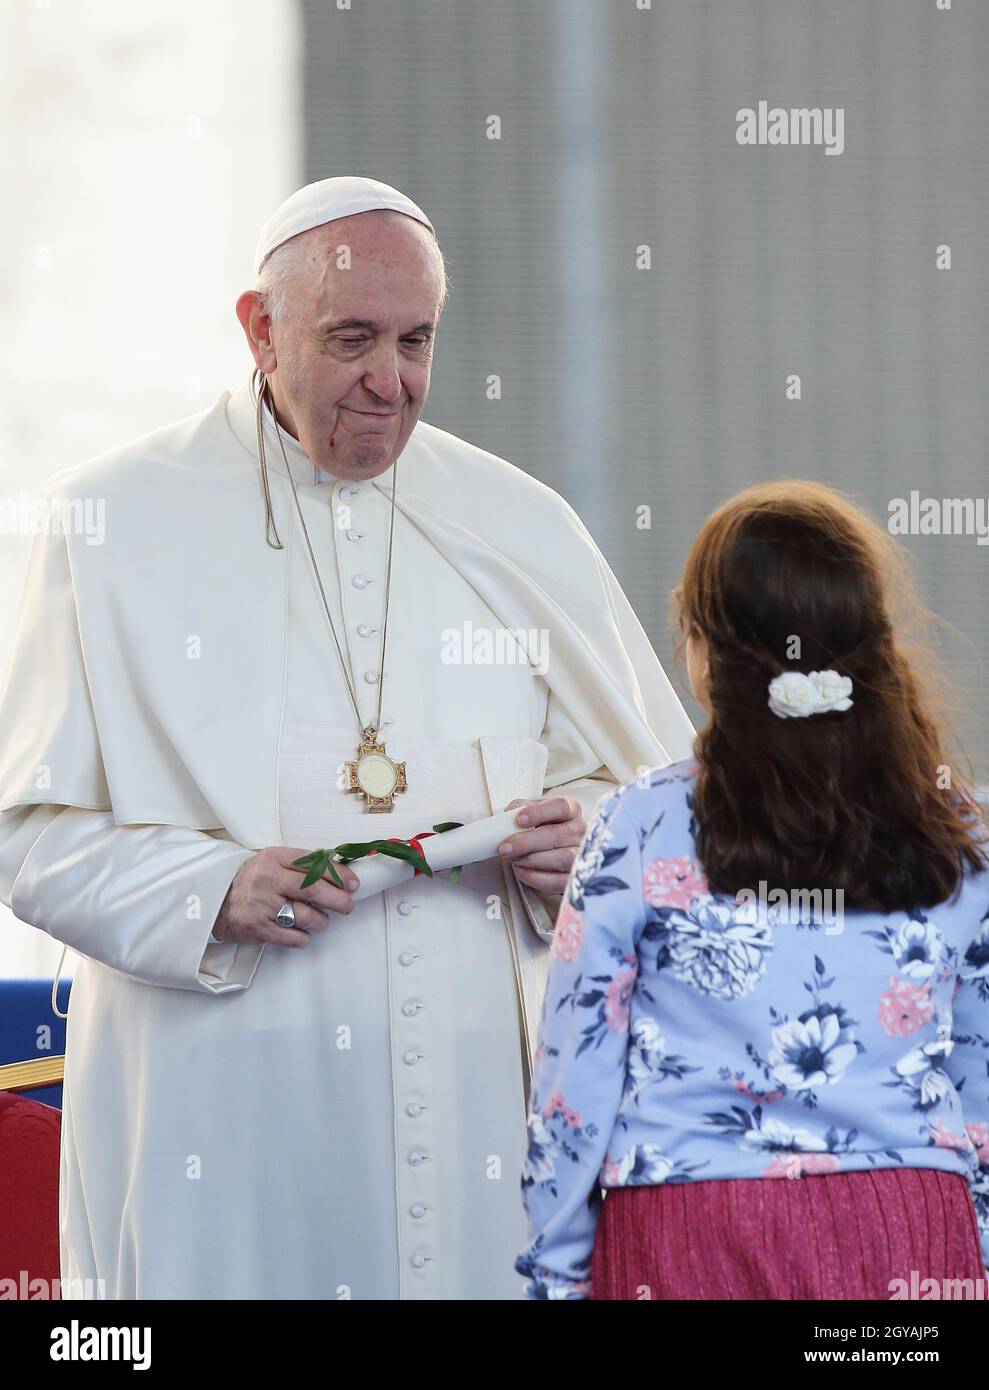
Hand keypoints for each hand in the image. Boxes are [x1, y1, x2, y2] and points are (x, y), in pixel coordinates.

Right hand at [212, 847, 360, 948]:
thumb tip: (340, 873)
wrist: (215, 902)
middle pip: (314, 890)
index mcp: (274, 858)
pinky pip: (295, 938)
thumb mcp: (272, 862)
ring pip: (308, 917)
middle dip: (338, 899)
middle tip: (347, 905)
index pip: (314, 864)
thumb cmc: (252, 880)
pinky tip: (302, 932)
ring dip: (321, 921)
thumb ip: (301, 865)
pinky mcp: (260, 930)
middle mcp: (268, 880)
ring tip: (320, 920)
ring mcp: (263, 906)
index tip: (353, 883)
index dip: (339, 874)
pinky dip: (304, 937)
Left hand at [498, 795, 586, 897]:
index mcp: (571, 810)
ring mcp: (582, 854)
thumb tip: (510, 812)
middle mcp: (580, 831)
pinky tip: (522, 871)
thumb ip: (522, 808)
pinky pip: (559, 880)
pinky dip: (537, 877)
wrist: (558, 848)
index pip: (561, 807)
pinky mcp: (576, 876)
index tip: (519, 819)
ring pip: (562, 858)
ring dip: (532, 860)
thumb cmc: (547, 827)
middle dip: (527, 842)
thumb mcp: (536, 812)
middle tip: (506, 847)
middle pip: (558, 835)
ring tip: (514, 859)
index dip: (539, 812)